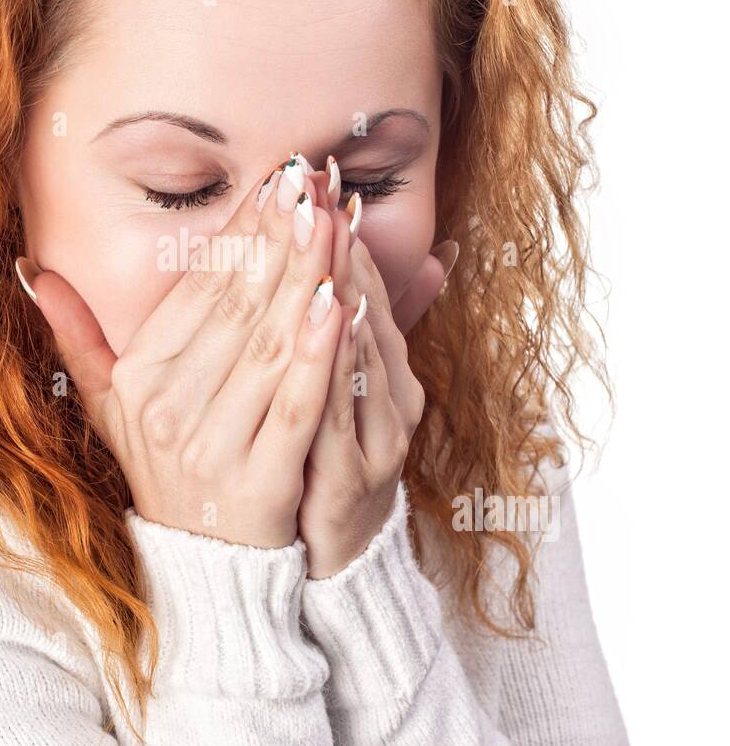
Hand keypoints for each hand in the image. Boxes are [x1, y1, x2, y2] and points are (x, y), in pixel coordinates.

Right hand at [15, 160, 343, 549]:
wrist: (205, 568)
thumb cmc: (168, 470)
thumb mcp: (110, 407)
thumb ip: (77, 337)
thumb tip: (31, 272)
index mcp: (140, 379)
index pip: (200, 288)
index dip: (241, 230)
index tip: (277, 181)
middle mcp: (169, 408)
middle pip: (238, 305)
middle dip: (279, 236)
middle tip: (312, 179)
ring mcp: (213, 446)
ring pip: (270, 344)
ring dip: (306, 276)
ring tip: (334, 219)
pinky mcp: (261, 481)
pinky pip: (297, 403)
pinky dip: (321, 352)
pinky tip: (344, 303)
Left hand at [297, 166, 457, 578]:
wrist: (334, 567)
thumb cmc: (326, 469)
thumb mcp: (346, 394)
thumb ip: (372, 328)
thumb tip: (427, 255)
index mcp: (387, 373)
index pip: (365, 289)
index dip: (342, 234)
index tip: (318, 178)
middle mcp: (393, 400)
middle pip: (366, 311)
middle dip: (339, 247)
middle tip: (318, 187)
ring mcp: (378, 438)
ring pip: (361, 353)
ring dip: (343, 290)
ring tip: (325, 235)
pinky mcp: (352, 477)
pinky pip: (340, 410)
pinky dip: (336, 362)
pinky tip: (328, 320)